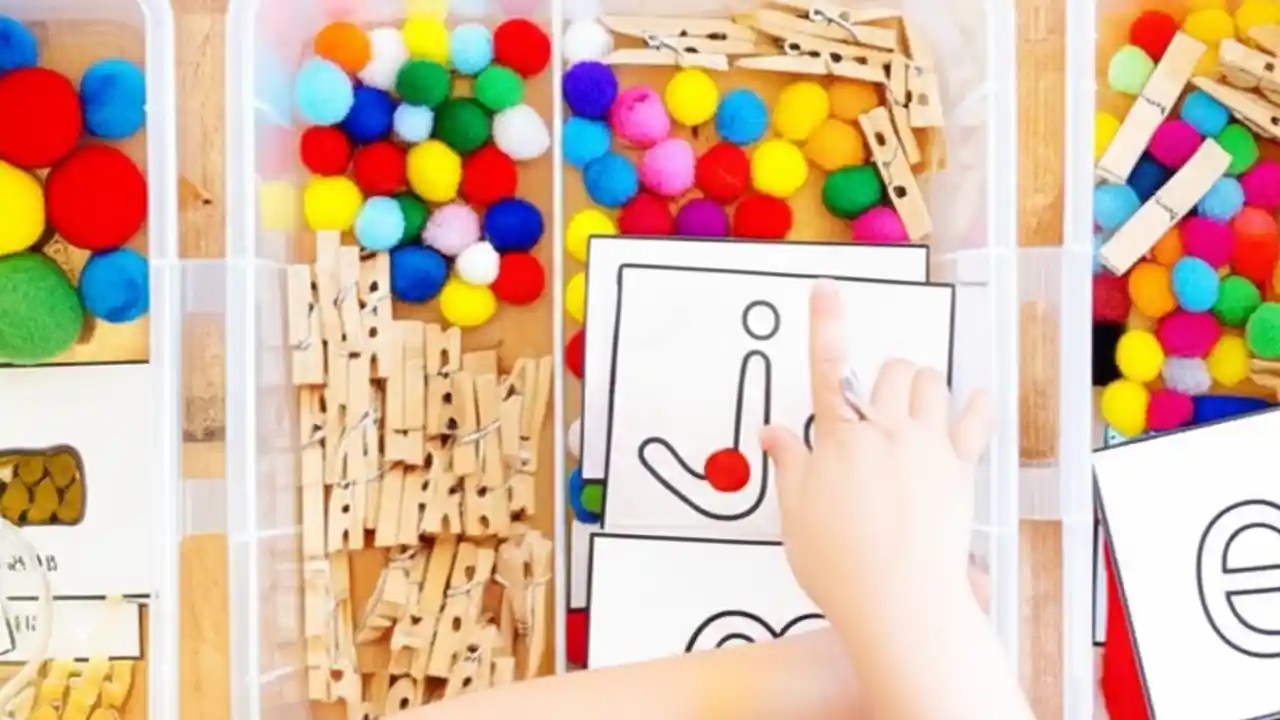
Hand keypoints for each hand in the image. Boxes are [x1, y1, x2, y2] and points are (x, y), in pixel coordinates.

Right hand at [761, 279, 990, 633]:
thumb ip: (789, 464)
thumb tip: (773, 434)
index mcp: (839, 438)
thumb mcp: (795, 513)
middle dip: (881, 377)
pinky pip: (976, 423)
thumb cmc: (842, 564)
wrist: (899, 600)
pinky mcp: (959, 469)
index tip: (826, 289)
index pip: (828, 367)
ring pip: (931, 384)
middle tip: (873, 403)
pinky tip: (976, 402)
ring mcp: (927, 446)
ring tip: (912, 408)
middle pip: (889, 371)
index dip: (825, 322)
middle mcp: (886, 431)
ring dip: (921, 386)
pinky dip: (976, 408)